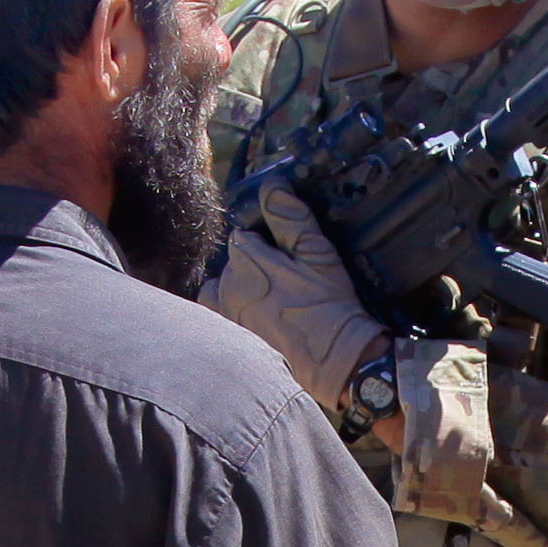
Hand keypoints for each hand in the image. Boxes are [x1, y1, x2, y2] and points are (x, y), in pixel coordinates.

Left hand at [207, 183, 384, 410]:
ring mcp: (223, 313)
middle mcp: (226, 284)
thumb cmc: (327, 305)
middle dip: (251, 268)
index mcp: (246, 258)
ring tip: (267, 303)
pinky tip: (256, 322)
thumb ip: (291, 217)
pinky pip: (217, 317)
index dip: (265, 245)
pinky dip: (228, 315)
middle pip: (232, 264)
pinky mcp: (227, 337)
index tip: (284, 257)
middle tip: (283, 285)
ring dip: (235, 291)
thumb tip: (273, 185)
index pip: (244, 237)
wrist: (330, 360)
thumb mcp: (317, 253)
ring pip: (219, 290)